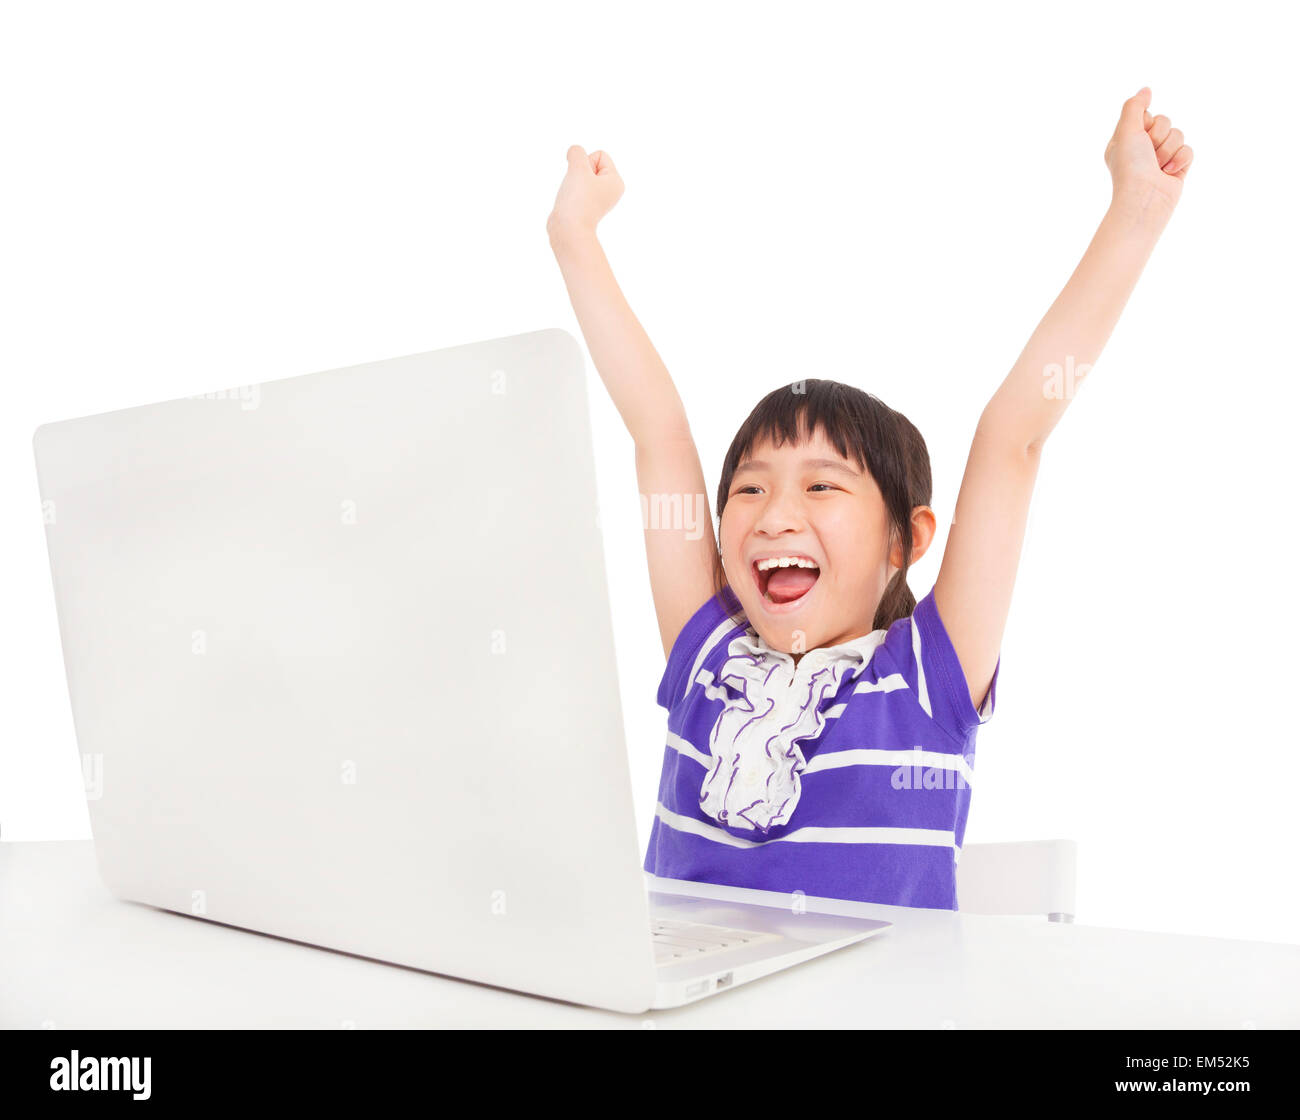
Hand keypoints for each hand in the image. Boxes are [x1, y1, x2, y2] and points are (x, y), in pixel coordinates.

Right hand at [547, 145, 624, 238]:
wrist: (568, 231)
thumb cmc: (577, 200)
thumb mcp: (578, 168)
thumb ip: (577, 152)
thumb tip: (575, 153)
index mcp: (616, 182)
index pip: (599, 155)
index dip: (586, 162)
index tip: (584, 180)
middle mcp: (611, 191)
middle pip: (590, 164)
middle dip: (579, 172)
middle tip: (578, 190)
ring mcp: (599, 200)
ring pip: (580, 176)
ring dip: (573, 182)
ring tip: (573, 197)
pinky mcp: (586, 206)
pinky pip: (576, 188)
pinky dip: (570, 192)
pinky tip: (570, 203)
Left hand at [1104, 88, 1193, 217]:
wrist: (1145, 199)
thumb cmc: (1131, 167)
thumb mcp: (1126, 131)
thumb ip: (1134, 106)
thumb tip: (1145, 90)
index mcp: (1126, 139)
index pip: (1147, 115)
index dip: (1147, 123)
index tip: (1139, 138)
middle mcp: (1143, 148)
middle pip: (1165, 121)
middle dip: (1159, 137)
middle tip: (1148, 155)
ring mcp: (1161, 158)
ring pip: (1178, 134)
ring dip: (1169, 150)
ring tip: (1157, 167)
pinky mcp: (1177, 168)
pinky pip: (1189, 150)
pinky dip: (1180, 160)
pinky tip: (1169, 174)